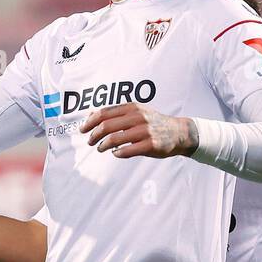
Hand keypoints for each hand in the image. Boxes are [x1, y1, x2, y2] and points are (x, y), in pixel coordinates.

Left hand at [81, 104, 196, 158]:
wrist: (179, 132)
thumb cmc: (153, 123)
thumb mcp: (136, 112)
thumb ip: (116, 113)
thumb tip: (92, 114)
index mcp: (132, 107)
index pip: (104, 113)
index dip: (90, 122)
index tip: (82, 130)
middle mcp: (137, 117)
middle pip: (106, 126)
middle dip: (93, 135)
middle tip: (89, 142)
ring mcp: (144, 131)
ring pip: (114, 139)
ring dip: (103, 145)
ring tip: (100, 149)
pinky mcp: (150, 144)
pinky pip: (127, 150)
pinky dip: (117, 153)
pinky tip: (115, 153)